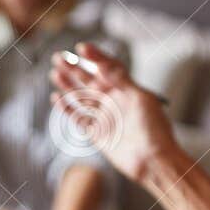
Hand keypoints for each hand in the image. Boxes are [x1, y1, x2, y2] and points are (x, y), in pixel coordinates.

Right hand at [51, 43, 178, 181]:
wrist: (153, 160)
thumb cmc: (154, 129)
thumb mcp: (141, 98)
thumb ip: (121, 80)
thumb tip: (102, 63)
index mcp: (126, 89)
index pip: (107, 67)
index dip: (95, 57)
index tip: (81, 48)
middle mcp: (114, 101)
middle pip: (90, 80)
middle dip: (75, 68)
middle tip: (59, 56)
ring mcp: (104, 117)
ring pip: (81, 97)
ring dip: (68, 85)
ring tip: (55, 72)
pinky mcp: (97, 133)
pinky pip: (78, 118)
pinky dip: (68, 108)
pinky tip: (57, 98)